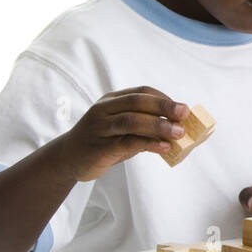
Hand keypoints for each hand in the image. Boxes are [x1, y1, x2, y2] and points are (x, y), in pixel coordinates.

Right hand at [59, 86, 187, 182]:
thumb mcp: (122, 129)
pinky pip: (126, 142)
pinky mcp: (98, 147)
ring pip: (131, 121)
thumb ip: (144, 126)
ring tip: (179, 133)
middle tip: (185, 114)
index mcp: (111, 100)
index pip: (141, 92)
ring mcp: (99, 127)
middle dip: (164, 107)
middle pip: (137, 102)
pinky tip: (164, 147)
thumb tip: (179, 128)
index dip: (163, 99)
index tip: (183, 109)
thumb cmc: (102, 142)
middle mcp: (103, 110)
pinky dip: (148, 143)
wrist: (67, 159)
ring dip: (158, 126)